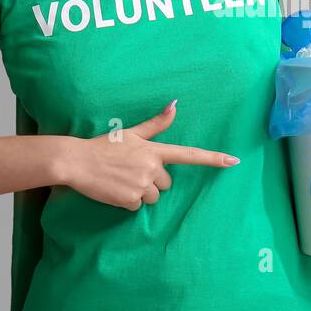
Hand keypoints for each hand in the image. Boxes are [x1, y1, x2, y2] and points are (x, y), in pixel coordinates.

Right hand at [60, 101, 239, 209]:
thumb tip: (174, 104)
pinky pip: (137, 206)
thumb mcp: (131, 132)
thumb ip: (155, 124)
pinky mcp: (130, 199)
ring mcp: (142, 184)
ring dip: (140, 192)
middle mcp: (152, 167)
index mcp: (154, 150)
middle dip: (153, 180)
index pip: (190, 154)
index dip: (213, 158)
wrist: (77, 161)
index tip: (234, 161)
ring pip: (152, 197)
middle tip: (131, 171)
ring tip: (121, 180)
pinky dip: (127, 201)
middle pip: (166, 183)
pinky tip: (115, 190)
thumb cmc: (103, 145)